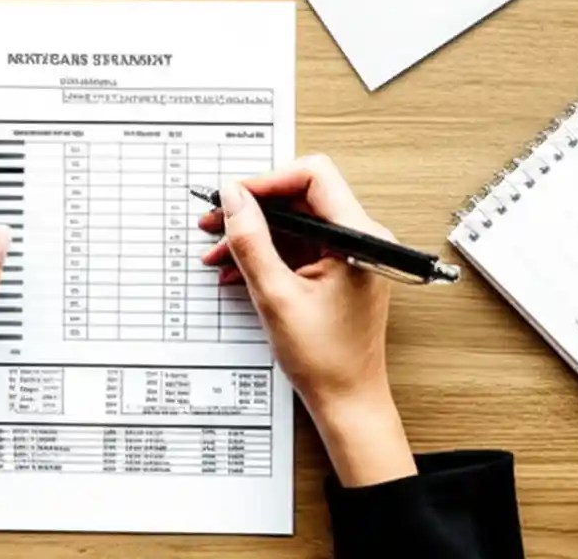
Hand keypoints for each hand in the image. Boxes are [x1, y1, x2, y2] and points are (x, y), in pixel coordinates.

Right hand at [200, 155, 415, 485]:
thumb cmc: (326, 360)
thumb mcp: (275, 295)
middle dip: (255, 208)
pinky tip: (237, 268)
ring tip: (218, 248)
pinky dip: (267, 253)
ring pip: (296, 222)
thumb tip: (234, 198)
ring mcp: (350, 254)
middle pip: (302, 196)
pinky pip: (299, 245)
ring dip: (255, 233)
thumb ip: (251, 241)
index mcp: (358, 237)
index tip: (234, 196)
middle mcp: (360, 238)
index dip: (267, 180)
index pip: (314, 176)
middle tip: (216, 219)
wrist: (347, 401)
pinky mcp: (339, 269)